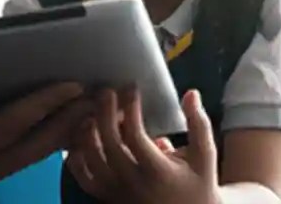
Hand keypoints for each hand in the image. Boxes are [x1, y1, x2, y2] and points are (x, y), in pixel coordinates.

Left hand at [67, 88, 220, 203]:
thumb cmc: (198, 184)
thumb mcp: (205, 155)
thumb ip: (198, 124)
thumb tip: (191, 93)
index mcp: (158, 172)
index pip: (135, 135)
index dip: (130, 107)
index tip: (131, 88)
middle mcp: (133, 184)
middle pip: (108, 143)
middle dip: (104, 112)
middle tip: (106, 91)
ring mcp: (116, 192)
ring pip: (89, 158)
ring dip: (87, 129)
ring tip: (94, 109)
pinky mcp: (105, 197)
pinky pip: (81, 175)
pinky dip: (76, 152)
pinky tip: (84, 134)